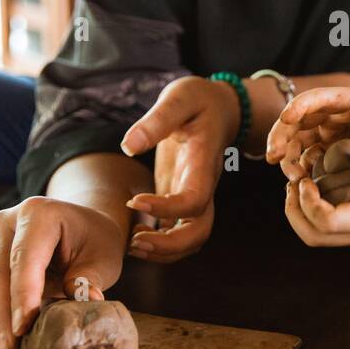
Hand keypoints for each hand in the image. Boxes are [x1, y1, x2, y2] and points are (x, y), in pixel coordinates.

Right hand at [0, 197, 125, 348]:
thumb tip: (84, 302)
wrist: (80, 226)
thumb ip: (90, 278)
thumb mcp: (103, 256)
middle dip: (0, 319)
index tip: (23, 328)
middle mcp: (5, 224)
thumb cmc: (94, 242)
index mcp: (37, 213)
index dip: (22, 295)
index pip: (24, 257)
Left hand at [120, 76, 238, 263]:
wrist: (220, 106)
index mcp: (203, 163)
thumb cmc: (199, 100)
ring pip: (191, 239)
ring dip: (164, 251)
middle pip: (199, 232)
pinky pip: (178, 231)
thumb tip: (129, 146)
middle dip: (168, 246)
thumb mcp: (180, 97)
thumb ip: (158, 119)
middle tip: (133, 242)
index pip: (195, 200)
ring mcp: (196, 195)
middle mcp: (203, 185)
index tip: (135, 200)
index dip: (167, 209)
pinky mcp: (184, 198)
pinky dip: (159, 242)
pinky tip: (133, 234)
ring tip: (130, 244)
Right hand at [266, 86, 349, 182]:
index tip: (286, 119)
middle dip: (283, 135)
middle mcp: (335, 114)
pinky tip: (300, 182)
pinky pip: (308, 156)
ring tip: (291, 177)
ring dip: (289, 155)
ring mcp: (331, 132)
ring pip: (299, 140)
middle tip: (273, 156)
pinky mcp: (331, 149)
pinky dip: (301, 167)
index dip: (300, 106)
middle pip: (299, 119)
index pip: (318, 98)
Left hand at [283, 143, 349, 246]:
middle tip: (294, 181)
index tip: (307, 178)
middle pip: (312, 236)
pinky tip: (315, 184)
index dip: (308, 201)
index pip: (326, 222)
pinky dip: (310, 210)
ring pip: (315, 236)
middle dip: (294, 210)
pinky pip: (324, 229)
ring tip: (300, 182)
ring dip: (299, 211)